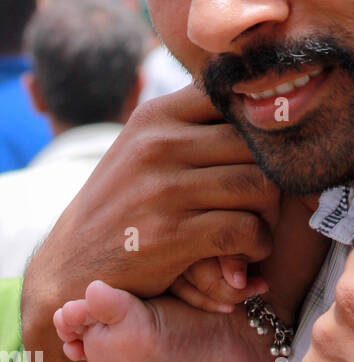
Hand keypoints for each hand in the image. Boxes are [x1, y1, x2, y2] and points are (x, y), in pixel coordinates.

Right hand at [22, 84, 279, 361]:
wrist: (71, 264)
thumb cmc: (126, 200)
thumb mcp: (146, 145)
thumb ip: (195, 121)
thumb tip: (264, 97)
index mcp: (158, 114)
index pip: (237, 99)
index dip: (264, 127)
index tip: (271, 152)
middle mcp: (158, 143)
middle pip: (256, 144)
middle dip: (275, 174)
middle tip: (273, 199)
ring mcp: (162, 189)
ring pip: (257, 185)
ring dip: (271, 212)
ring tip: (262, 224)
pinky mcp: (168, 236)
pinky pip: (243, 230)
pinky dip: (257, 244)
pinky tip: (249, 251)